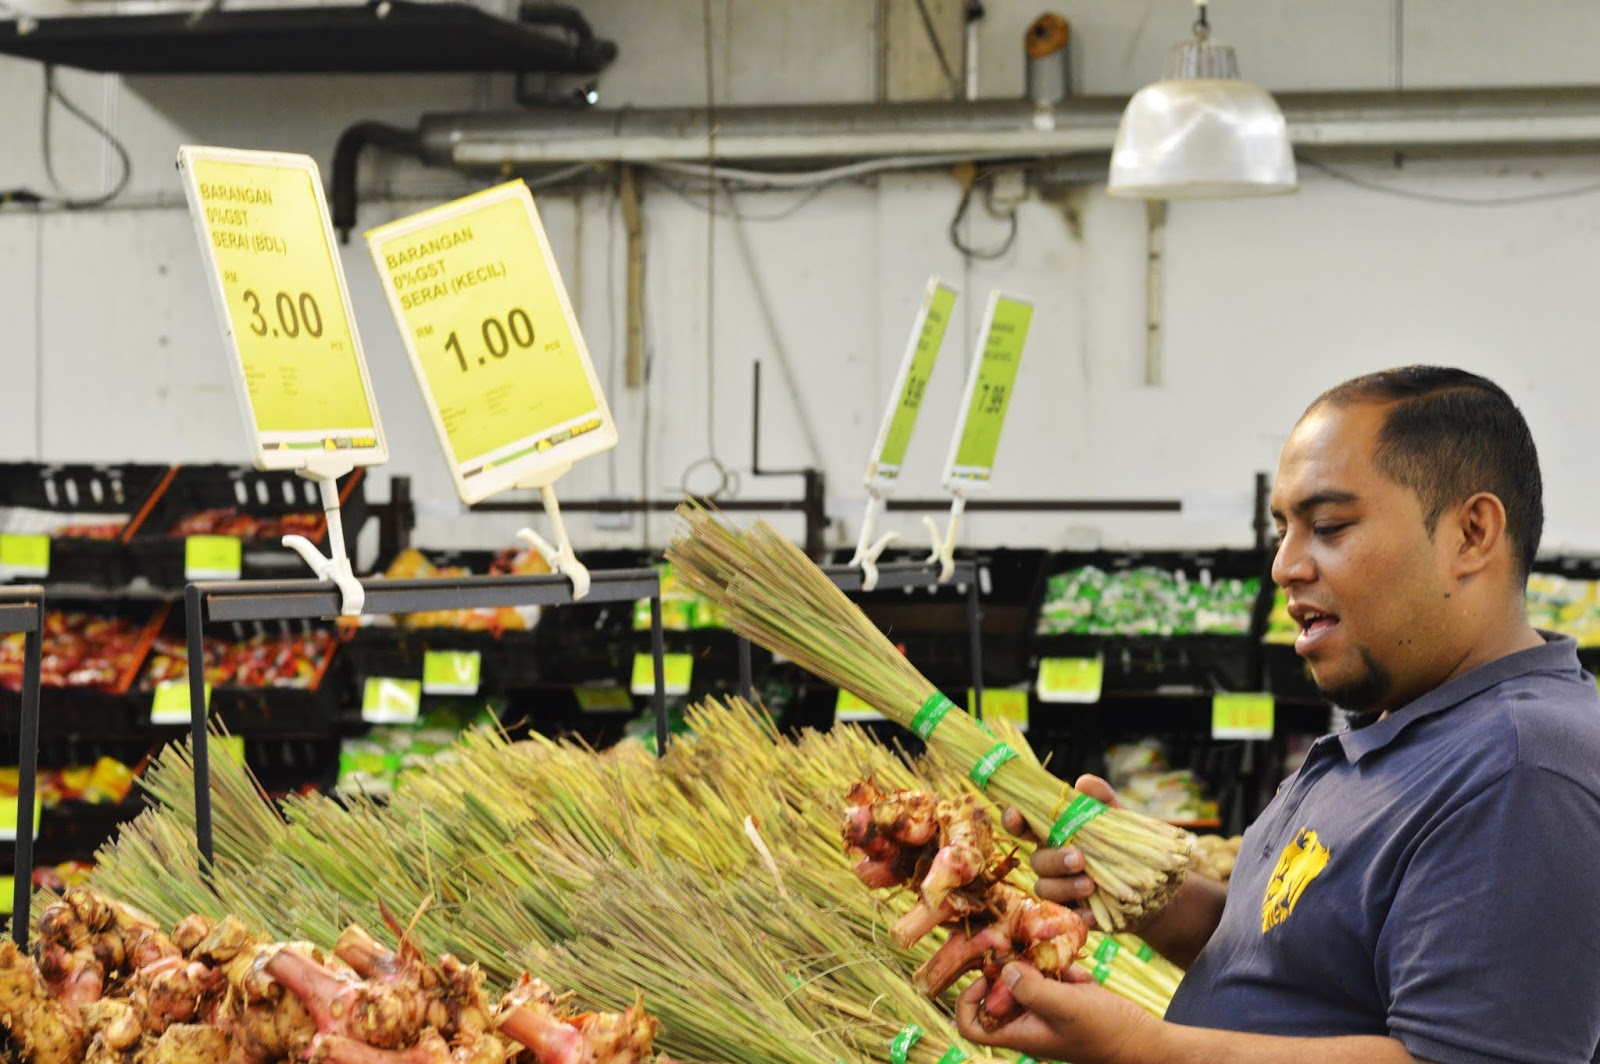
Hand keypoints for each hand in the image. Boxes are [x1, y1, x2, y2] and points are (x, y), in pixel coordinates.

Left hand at [956, 960, 1162, 1063]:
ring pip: (1026, 980)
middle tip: (1016, 947)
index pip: (973, 1026)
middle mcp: (1030, 1022)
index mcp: (1022, 1033)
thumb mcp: (1066, 1007)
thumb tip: (1003, 968)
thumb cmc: (1105, 1031)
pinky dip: (1061, 968)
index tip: (986, 976)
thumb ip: (1031, 989)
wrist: (1145, 1041)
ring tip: (1054, 959)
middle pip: (997, 994)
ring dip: (1037, 965)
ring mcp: (1049, 1010)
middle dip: (1006, 968)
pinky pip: (1053, 977)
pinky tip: (1080, 974)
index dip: (969, 1001)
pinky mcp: (1068, 999)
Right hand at [1001, 774, 1120, 915]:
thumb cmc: (1125, 845)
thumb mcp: (1118, 819)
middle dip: (1054, 859)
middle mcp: (1051, 861)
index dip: (1014, 820)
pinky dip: (1078, 914)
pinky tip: (1092, 912)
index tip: (1015, 815)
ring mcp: (1059, 888)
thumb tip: (1084, 782)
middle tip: (1079, 859)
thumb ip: (1102, 799)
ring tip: (1091, 885)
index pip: (1025, 826)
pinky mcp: (1071, 912)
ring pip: (1044, 888)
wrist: (1150, 887)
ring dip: (1065, 886)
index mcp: (1056, 835)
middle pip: (1036, 860)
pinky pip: (1063, 915)